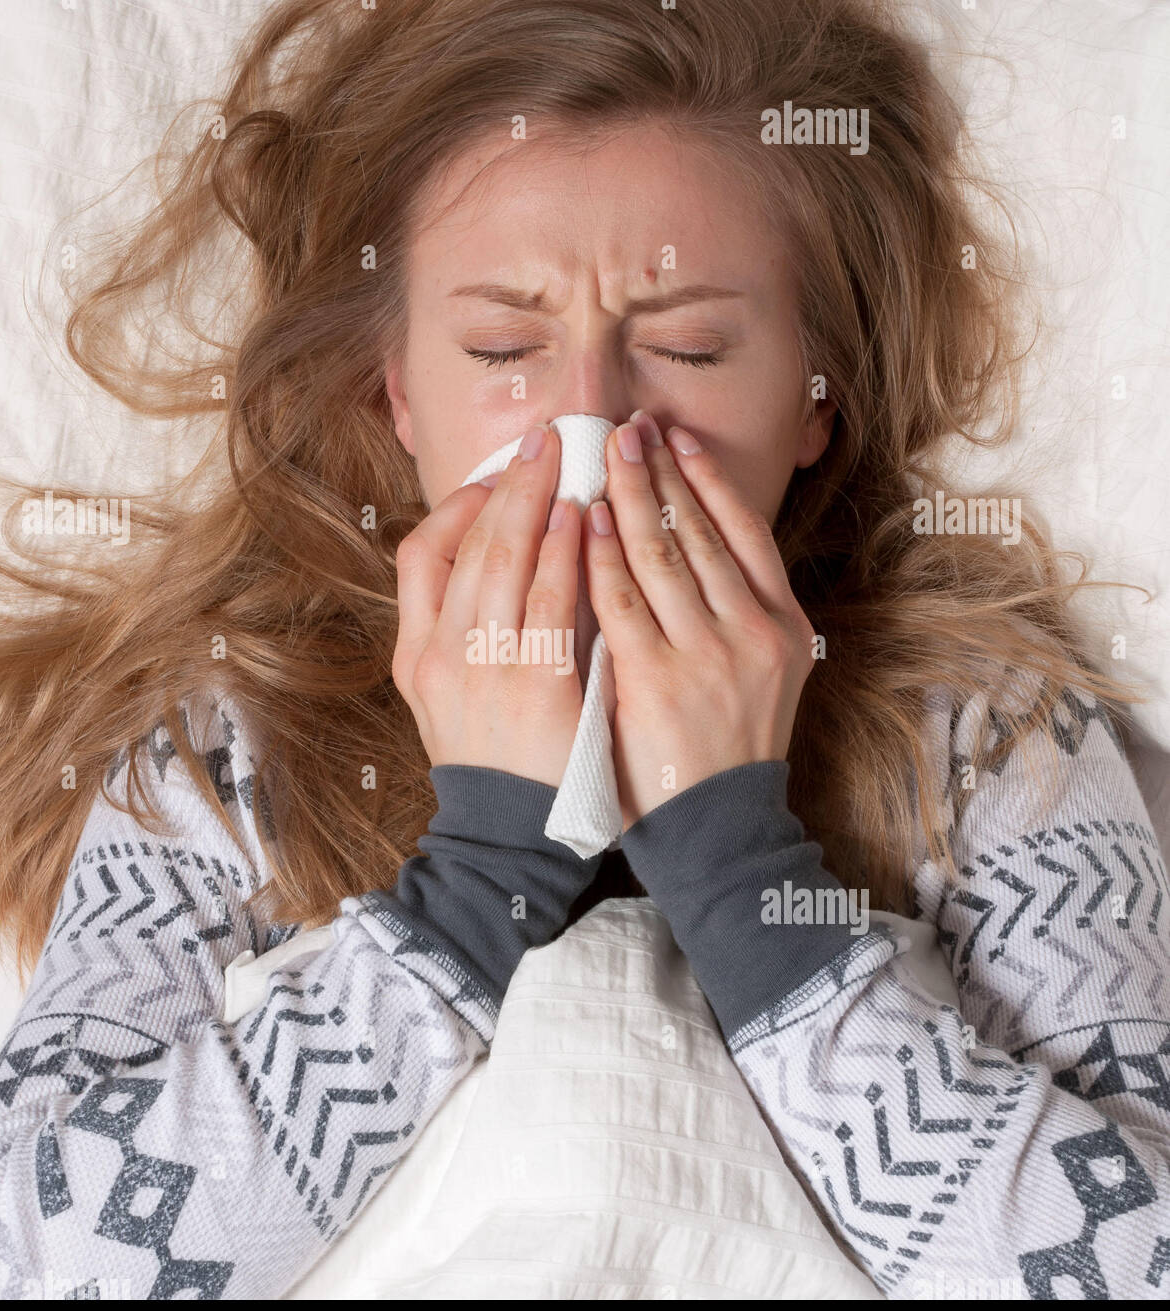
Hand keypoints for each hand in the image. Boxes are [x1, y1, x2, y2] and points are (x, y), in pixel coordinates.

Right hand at [392, 423, 585, 787]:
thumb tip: (494, 563)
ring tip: (567, 459)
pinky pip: (553, 601)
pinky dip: (567, 553)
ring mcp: (486, 670)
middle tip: (542, 439)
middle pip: (469, 545)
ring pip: (507, 561)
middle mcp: (443, 654)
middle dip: (509, 484)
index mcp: (416, 655)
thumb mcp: (448, 702)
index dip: (458, 506)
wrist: (508, 842)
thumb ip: (459, 636)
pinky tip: (586, 520)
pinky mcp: (538, 688)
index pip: (419, 555)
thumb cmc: (492, 765)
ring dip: (539, 501)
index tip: (496, 478)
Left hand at [582, 417, 816, 829]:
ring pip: (661, 555)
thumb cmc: (731, 747)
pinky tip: (581, 522)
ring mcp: (708, 654)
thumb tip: (699, 546)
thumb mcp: (765, 674)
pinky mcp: (658, 680)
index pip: (744, 532)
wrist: (720, 826)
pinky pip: (621, 602)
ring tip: (603, 456)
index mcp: (784, 625)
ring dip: (627, 498)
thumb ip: (742, 615)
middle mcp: (753, 630)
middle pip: (699, 531)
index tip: (678, 440)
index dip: (708, 480)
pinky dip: (600, 557)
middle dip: (658, 473)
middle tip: (628, 428)